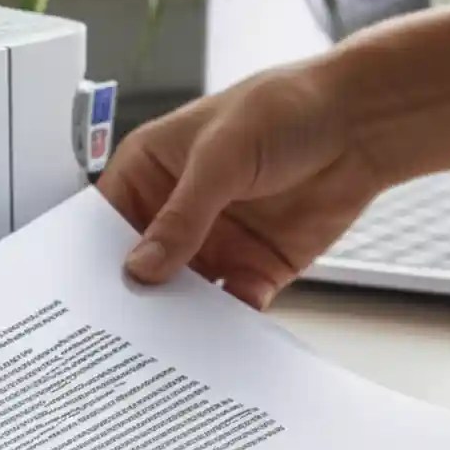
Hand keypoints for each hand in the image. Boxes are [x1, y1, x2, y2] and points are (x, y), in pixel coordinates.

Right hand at [96, 60, 385, 309]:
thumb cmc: (286, 108)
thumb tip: (142, 266)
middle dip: (134, 293)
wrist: (363, 122)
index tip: (85, 290)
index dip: (92, 253)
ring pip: (182, 291)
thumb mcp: (221, 157)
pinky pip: (231, 303)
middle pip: (141, 263)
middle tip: (122, 327)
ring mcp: (214, 241)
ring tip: (169, 340)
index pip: (105, 220)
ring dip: (178, 313)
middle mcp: (177, 210)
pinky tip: (222, 335)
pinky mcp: (254, 265)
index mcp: (151, 170)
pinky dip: (226, 322)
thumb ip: (182, 216)